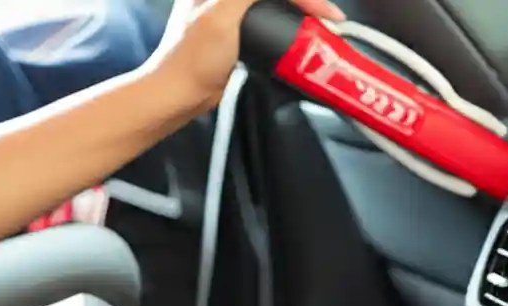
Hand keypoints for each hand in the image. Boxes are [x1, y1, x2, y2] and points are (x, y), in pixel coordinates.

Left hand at [147, 0, 345, 112]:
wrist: (179, 95)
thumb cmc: (195, 58)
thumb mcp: (222, 15)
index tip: (328, 13)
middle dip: (303, 0)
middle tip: (329, 15)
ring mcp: (228, 10)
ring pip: (272, 2)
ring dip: (298, 7)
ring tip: (321, 20)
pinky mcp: (233, 29)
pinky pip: (267, 14)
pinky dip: (287, 18)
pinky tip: (301, 27)